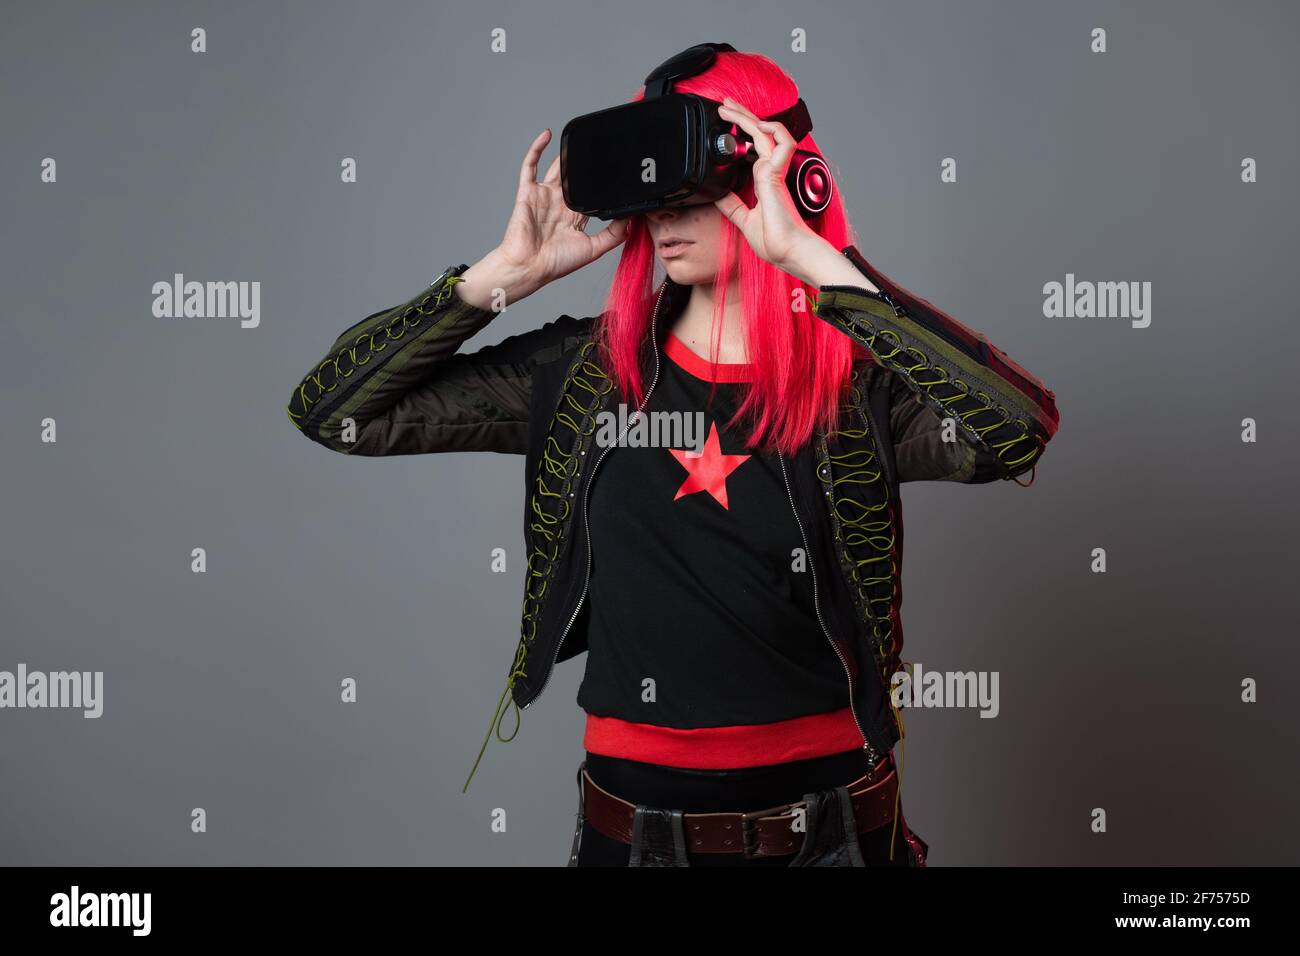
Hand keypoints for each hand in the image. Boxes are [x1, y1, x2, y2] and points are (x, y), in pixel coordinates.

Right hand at [458, 129, 628, 309]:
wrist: (528, 266)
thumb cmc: (556, 263)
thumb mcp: (593, 250)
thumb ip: (613, 236)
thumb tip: (630, 220)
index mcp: (574, 217)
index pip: (591, 194)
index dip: (602, 184)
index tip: (616, 172)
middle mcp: (559, 204)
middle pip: (575, 177)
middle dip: (586, 165)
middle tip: (601, 149)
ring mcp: (543, 196)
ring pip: (557, 168)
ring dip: (567, 154)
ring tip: (579, 139)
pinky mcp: (528, 192)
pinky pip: (530, 165)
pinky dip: (537, 149)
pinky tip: (548, 134)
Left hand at [712, 98, 832, 283]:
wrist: (787, 252)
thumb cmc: (775, 241)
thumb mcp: (744, 219)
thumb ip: (732, 204)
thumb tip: (718, 193)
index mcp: (766, 181)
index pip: (755, 148)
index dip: (743, 134)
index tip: (728, 126)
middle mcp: (772, 172)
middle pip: (758, 135)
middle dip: (741, 117)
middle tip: (725, 105)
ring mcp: (776, 171)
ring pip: (766, 132)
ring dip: (748, 117)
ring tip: (730, 108)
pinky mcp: (778, 174)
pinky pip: (781, 142)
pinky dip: (771, 130)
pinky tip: (756, 125)